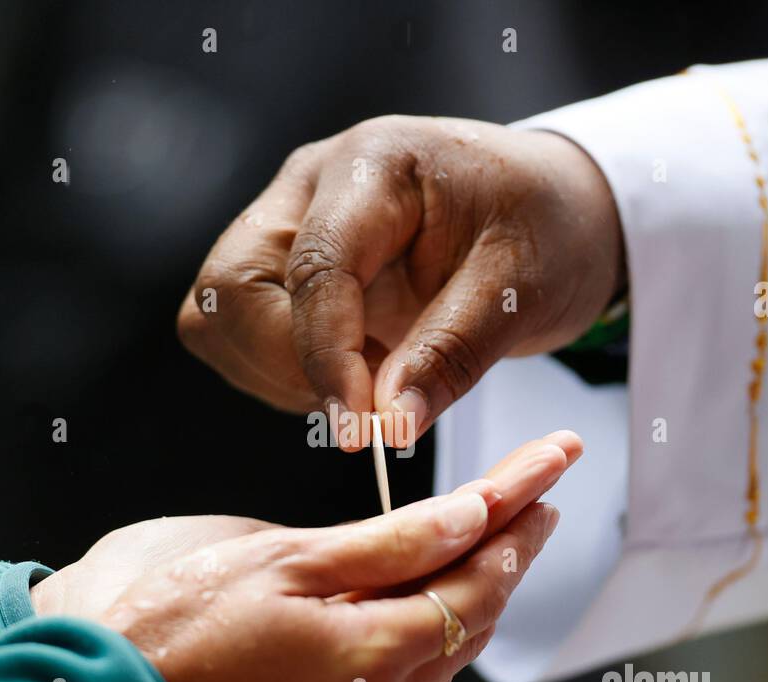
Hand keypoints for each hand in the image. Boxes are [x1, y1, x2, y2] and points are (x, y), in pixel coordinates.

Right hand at [69, 430, 580, 681]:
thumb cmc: (174, 626)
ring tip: (497, 539)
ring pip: (444, 651)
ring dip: (474, 591)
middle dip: (510, 550)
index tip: (550, 470)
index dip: (518, 515)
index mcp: (375, 652)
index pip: (478, 575)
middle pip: (473, 616)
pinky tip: (428, 603)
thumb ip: (387, 544)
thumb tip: (466, 518)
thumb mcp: (284, 560)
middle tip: (536, 496)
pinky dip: (430, 631)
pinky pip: (406, 681)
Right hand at [178, 115, 623, 446]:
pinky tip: (348, 375)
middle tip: (364, 405)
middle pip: (234, 283)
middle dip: (287, 362)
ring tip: (368, 385)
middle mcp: (310, 186)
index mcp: (374, 164)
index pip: (315, 265)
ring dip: (280, 373)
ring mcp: (285, 223)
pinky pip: (236, 333)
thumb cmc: (542, 229)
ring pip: (221, 314)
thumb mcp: (521, 288)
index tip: (359, 430)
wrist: (546, 213)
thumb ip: (451, 352)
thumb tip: (389, 427)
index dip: (327, 356)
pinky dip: (278, 374)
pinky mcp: (279, 266)